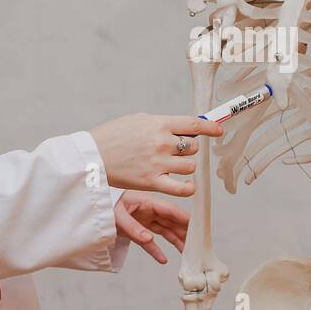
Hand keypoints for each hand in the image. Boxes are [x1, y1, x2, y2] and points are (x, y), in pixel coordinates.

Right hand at [88, 114, 223, 196]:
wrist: (92, 156)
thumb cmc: (111, 137)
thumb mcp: (136, 120)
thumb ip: (159, 124)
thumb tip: (177, 127)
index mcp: (159, 124)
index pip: (194, 124)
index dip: (210, 127)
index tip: (218, 130)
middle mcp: (162, 142)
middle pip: (194, 147)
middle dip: (189, 149)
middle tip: (177, 152)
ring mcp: (159, 163)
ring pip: (190, 166)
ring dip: (185, 167)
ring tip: (172, 166)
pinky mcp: (152, 182)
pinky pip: (181, 188)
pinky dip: (188, 188)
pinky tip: (186, 186)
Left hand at [113, 192, 190, 263]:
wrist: (91, 211)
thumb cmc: (106, 207)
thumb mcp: (118, 216)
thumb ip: (133, 228)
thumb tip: (149, 239)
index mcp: (147, 202)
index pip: (169, 210)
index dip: (183, 217)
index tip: (196, 225)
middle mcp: (148, 212)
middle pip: (170, 222)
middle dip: (184, 231)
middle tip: (196, 242)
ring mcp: (144, 221)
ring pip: (164, 232)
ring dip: (175, 241)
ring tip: (186, 252)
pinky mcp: (137, 231)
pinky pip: (150, 243)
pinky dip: (156, 250)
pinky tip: (163, 259)